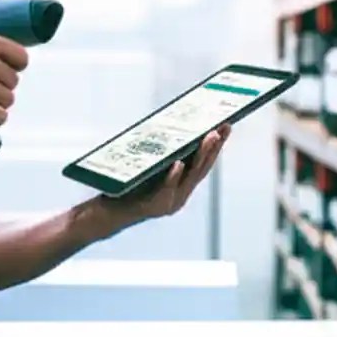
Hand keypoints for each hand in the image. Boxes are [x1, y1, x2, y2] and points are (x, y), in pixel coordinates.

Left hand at [97, 125, 231, 228]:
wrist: (110, 213)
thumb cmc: (130, 186)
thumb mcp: (150, 167)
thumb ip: (162, 154)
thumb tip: (172, 123)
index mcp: (182, 185)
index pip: (204, 163)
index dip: (217, 146)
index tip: (226, 125)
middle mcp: (180, 194)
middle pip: (202, 169)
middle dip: (214, 148)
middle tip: (222, 128)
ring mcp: (169, 202)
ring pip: (189, 178)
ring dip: (200, 157)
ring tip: (209, 137)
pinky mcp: (154, 207)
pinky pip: (166, 190)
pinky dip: (173, 177)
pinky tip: (178, 164)